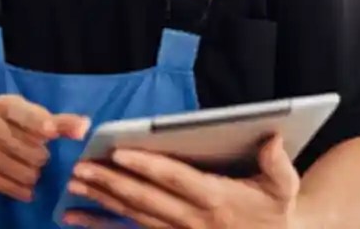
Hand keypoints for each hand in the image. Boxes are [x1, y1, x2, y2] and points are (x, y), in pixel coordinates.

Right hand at [0, 94, 88, 202]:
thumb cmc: (5, 125)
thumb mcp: (26, 116)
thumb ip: (58, 121)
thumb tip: (86, 126)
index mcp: (4, 105)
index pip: (25, 114)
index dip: (40, 124)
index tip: (51, 131)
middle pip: (35, 150)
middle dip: (43, 155)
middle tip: (37, 153)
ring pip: (28, 172)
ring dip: (36, 174)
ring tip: (29, 165)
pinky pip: (16, 188)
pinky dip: (26, 188)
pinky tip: (23, 180)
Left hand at [63, 133, 299, 228]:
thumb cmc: (276, 209)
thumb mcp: (285, 186)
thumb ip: (278, 163)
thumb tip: (272, 138)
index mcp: (217, 199)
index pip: (174, 178)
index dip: (146, 165)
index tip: (119, 152)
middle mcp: (193, 219)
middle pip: (145, 198)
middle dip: (111, 183)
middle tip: (81, 168)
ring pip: (134, 215)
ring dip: (102, 201)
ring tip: (74, 186)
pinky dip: (102, 225)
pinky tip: (76, 217)